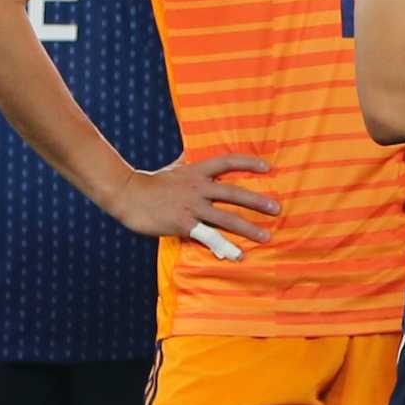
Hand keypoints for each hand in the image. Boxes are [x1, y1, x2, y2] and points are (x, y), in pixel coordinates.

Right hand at [110, 151, 278, 252]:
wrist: (127, 194)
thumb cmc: (150, 182)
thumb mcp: (173, 167)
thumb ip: (187, 161)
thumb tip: (191, 150)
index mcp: (196, 172)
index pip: (227, 162)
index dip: (248, 163)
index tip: (268, 168)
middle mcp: (198, 188)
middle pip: (234, 193)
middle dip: (257, 201)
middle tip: (277, 208)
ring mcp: (192, 206)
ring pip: (226, 217)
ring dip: (248, 227)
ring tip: (266, 236)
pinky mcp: (184, 224)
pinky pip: (209, 236)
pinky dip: (224, 246)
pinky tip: (237, 255)